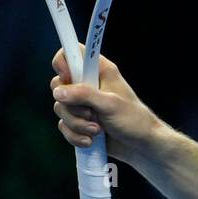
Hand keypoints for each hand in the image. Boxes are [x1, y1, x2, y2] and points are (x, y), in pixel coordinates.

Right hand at [51, 48, 160, 164]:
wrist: (139, 146)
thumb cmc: (133, 119)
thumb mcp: (110, 104)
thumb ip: (84, 95)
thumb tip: (58, 92)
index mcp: (99, 71)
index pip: (73, 53)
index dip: (63, 62)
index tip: (67, 78)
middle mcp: (88, 85)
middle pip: (59, 84)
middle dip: (71, 105)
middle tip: (92, 113)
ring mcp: (82, 104)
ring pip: (60, 108)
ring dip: (77, 123)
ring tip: (97, 130)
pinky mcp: (79, 121)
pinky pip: (64, 125)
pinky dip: (75, 135)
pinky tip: (90, 141)